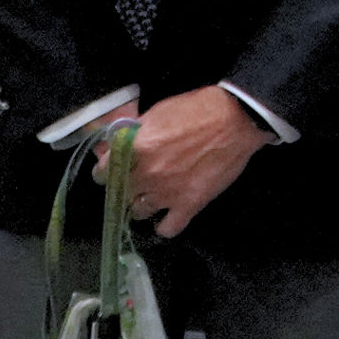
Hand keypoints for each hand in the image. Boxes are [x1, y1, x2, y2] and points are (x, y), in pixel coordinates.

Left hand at [97, 85, 267, 239]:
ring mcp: (167, 193)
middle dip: (124, 187)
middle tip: (134, 181)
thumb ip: (134, 131)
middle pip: (119, 193)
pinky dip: (164, 226)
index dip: (105, 170)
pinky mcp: (189, 205)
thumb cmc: (197, 109)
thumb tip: (116, 142)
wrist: (236, 120)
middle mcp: (146, 174)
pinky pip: (167, 229)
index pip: (102, 171)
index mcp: (135, 147)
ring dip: (141, 204)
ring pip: (137, 212)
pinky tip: (166, 217)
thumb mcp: (158, 112)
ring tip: (151, 197)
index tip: (110, 170)